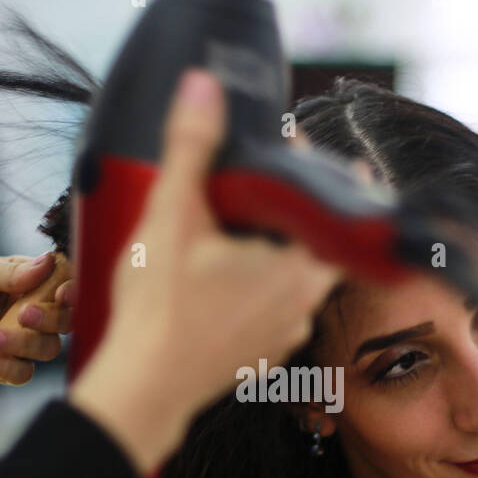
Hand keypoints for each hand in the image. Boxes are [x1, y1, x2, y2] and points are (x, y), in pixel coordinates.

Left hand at [0, 252, 73, 383]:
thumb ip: (6, 272)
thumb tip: (47, 264)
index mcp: (21, 281)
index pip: (61, 284)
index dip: (70, 291)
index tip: (61, 296)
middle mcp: (24, 311)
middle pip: (63, 322)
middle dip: (49, 321)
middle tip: (22, 316)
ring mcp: (15, 342)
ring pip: (46, 350)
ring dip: (21, 345)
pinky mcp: (1, 368)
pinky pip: (22, 374)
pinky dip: (4, 366)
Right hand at [69, 68, 340, 477]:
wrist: (143, 389)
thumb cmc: (160, 312)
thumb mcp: (173, 214)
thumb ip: (192, 146)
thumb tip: (204, 88)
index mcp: (301, 268)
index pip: (335, 206)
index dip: (313, 172)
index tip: (288, 151)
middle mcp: (304, 304)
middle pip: (312, 240)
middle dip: (283, 211)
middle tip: (248, 189)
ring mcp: (284, 334)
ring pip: (290, 276)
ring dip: (267, 251)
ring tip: (224, 232)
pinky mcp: (261, 356)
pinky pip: (268, 308)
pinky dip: (250, 288)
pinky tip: (213, 280)